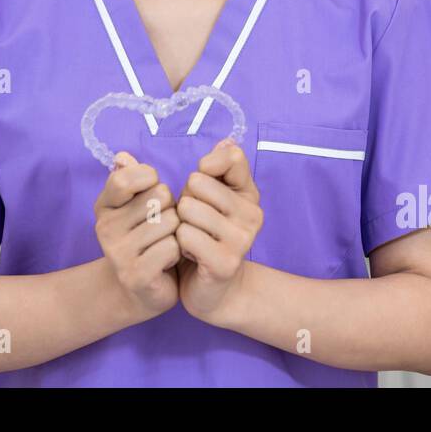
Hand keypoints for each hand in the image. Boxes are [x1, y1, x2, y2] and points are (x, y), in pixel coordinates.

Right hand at [94, 151, 181, 320]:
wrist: (141, 290)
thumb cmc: (147, 239)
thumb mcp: (137, 205)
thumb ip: (131, 179)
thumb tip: (122, 156)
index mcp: (104, 206)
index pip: (128, 177)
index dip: (151, 180)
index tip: (154, 194)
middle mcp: (105, 227)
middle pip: (158, 196)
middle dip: (171, 209)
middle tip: (163, 227)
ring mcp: (118, 253)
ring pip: (169, 222)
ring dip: (177, 232)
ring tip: (166, 244)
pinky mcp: (135, 274)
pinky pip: (172, 247)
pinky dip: (178, 253)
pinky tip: (168, 262)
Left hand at [174, 138, 262, 324]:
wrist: (213, 291)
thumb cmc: (204, 236)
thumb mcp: (208, 198)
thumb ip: (214, 168)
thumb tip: (227, 141)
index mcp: (249, 193)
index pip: (231, 157)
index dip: (207, 166)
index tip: (201, 183)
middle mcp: (252, 213)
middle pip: (199, 182)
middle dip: (184, 199)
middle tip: (192, 221)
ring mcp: (242, 238)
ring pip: (188, 208)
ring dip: (179, 224)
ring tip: (190, 238)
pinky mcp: (226, 261)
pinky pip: (185, 236)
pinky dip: (178, 244)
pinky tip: (189, 256)